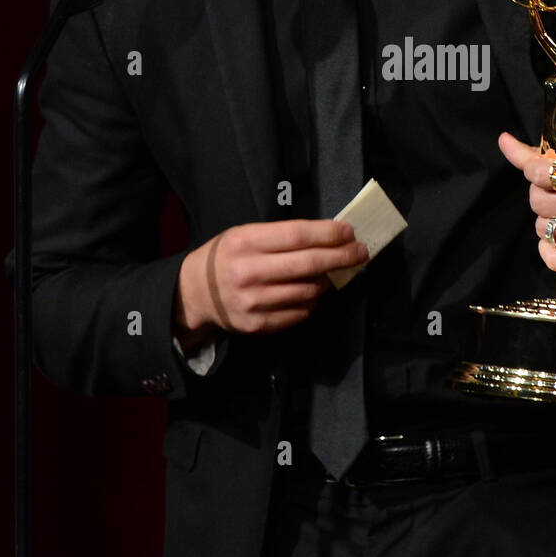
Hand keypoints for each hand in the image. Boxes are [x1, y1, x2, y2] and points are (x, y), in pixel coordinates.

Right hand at [173, 219, 368, 338]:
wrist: (195, 292)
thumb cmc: (227, 256)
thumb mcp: (245, 234)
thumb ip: (282, 236)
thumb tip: (328, 236)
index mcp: (245, 243)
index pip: (297, 236)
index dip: (328, 234)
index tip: (349, 231)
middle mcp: (248, 273)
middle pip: (308, 264)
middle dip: (340, 257)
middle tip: (360, 251)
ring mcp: (254, 302)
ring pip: (308, 291)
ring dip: (327, 280)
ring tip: (332, 271)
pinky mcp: (258, 325)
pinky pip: (300, 312)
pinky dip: (312, 301)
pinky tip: (310, 291)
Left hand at [497, 131, 555, 272]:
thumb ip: (548, 155)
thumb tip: (505, 141)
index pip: (538, 173)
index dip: (533, 172)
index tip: (542, 173)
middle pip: (537, 202)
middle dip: (542, 196)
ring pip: (542, 229)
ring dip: (548, 222)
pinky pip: (551, 258)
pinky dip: (550, 249)